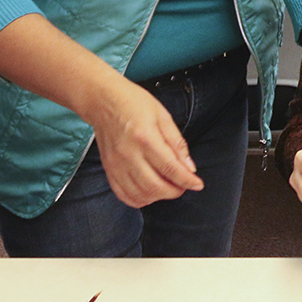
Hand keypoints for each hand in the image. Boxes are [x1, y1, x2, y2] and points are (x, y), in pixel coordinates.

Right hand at [83, 79, 203, 207]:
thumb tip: (189, 167)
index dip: (187, 180)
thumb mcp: (163, 116)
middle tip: (184, 185)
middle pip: (155, 186)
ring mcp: (116, 165)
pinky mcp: (109, 170)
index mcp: (145, 138)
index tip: (197, 184)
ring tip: (169, 188)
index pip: (170, 168)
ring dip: (158, 197)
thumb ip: (177, 143)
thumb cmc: (134, 104)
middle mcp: (129, 155)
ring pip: (140, 195)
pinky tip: (150, 193)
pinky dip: (140, 199)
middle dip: (175, 191)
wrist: (104, 102)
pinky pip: (124, 195)